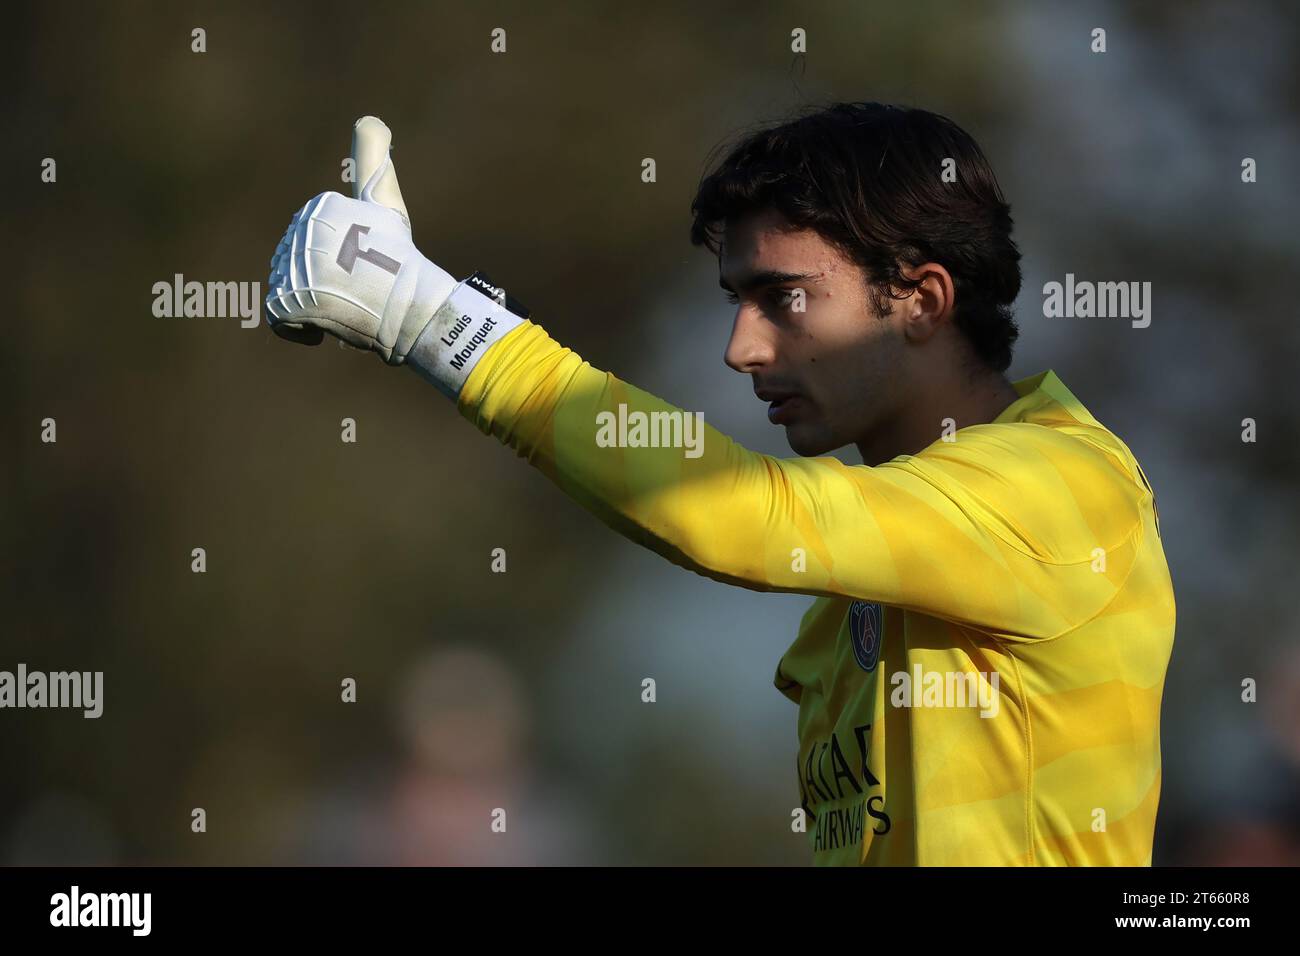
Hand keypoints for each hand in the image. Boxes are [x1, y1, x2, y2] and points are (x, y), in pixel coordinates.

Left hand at [264, 116, 457, 363]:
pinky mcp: (292, 301)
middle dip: (321, 283)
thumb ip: (371, 159)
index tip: (363, 266)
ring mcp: (298, 268)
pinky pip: (280, 319)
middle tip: (357, 290)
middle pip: (295, 266)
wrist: (414, 308)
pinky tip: (326, 326)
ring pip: (289, 291)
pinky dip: (301, 329)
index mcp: (321, 207)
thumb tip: (369, 118)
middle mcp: (305, 231)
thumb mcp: (385, 203)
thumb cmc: (400, 259)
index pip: (307, 242)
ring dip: (314, 304)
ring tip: (345, 304)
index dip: (333, 261)